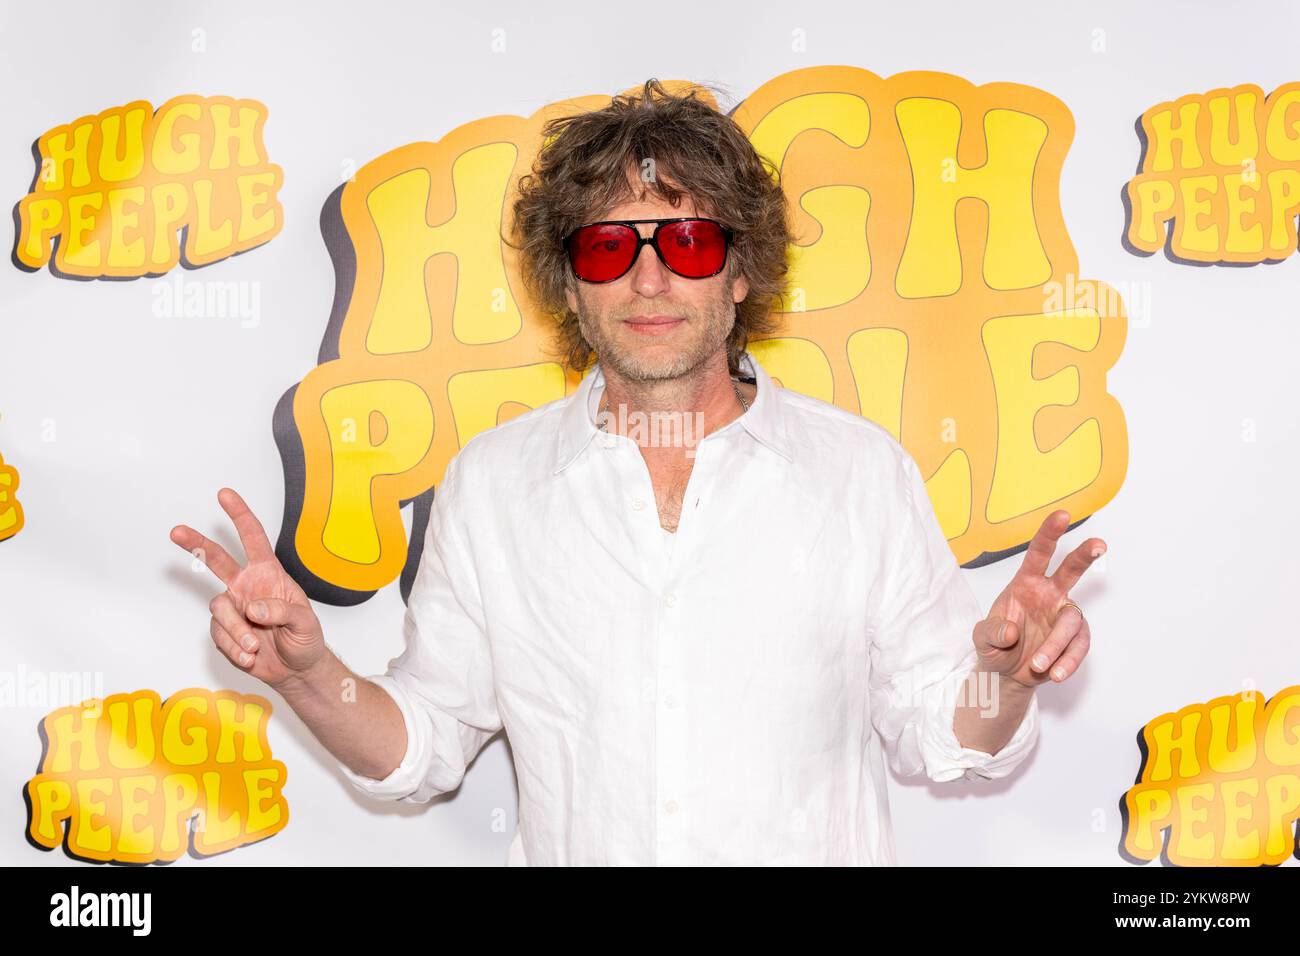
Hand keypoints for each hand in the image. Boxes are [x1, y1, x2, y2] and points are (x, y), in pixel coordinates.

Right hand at [170, 488, 325, 687]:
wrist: (296, 670)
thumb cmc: (305, 639)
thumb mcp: (306, 622)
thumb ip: (283, 611)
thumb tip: (253, 606)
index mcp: (269, 574)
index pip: (253, 539)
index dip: (240, 515)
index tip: (225, 494)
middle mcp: (246, 586)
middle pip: (217, 559)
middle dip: (196, 544)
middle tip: (176, 531)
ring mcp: (233, 608)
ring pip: (220, 610)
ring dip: (237, 630)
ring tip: (255, 646)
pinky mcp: (224, 631)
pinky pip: (220, 636)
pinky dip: (235, 648)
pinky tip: (251, 655)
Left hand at [973, 509, 1103, 689]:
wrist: (1006, 674)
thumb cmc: (994, 645)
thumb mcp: (981, 639)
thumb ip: (991, 632)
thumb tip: (1011, 631)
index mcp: (1025, 584)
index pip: (1038, 554)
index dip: (1049, 534)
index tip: (1062, 514)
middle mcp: (1049, 594)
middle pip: (1071, 571)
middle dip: (1085, 555)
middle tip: (1099, 545)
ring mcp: (1063, 616)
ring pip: (1071, 622)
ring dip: (1056, 645)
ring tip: (1037, 665)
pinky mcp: (1074, 639)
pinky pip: (1078, 647)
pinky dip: (1067, 662)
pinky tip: (1055, 674)